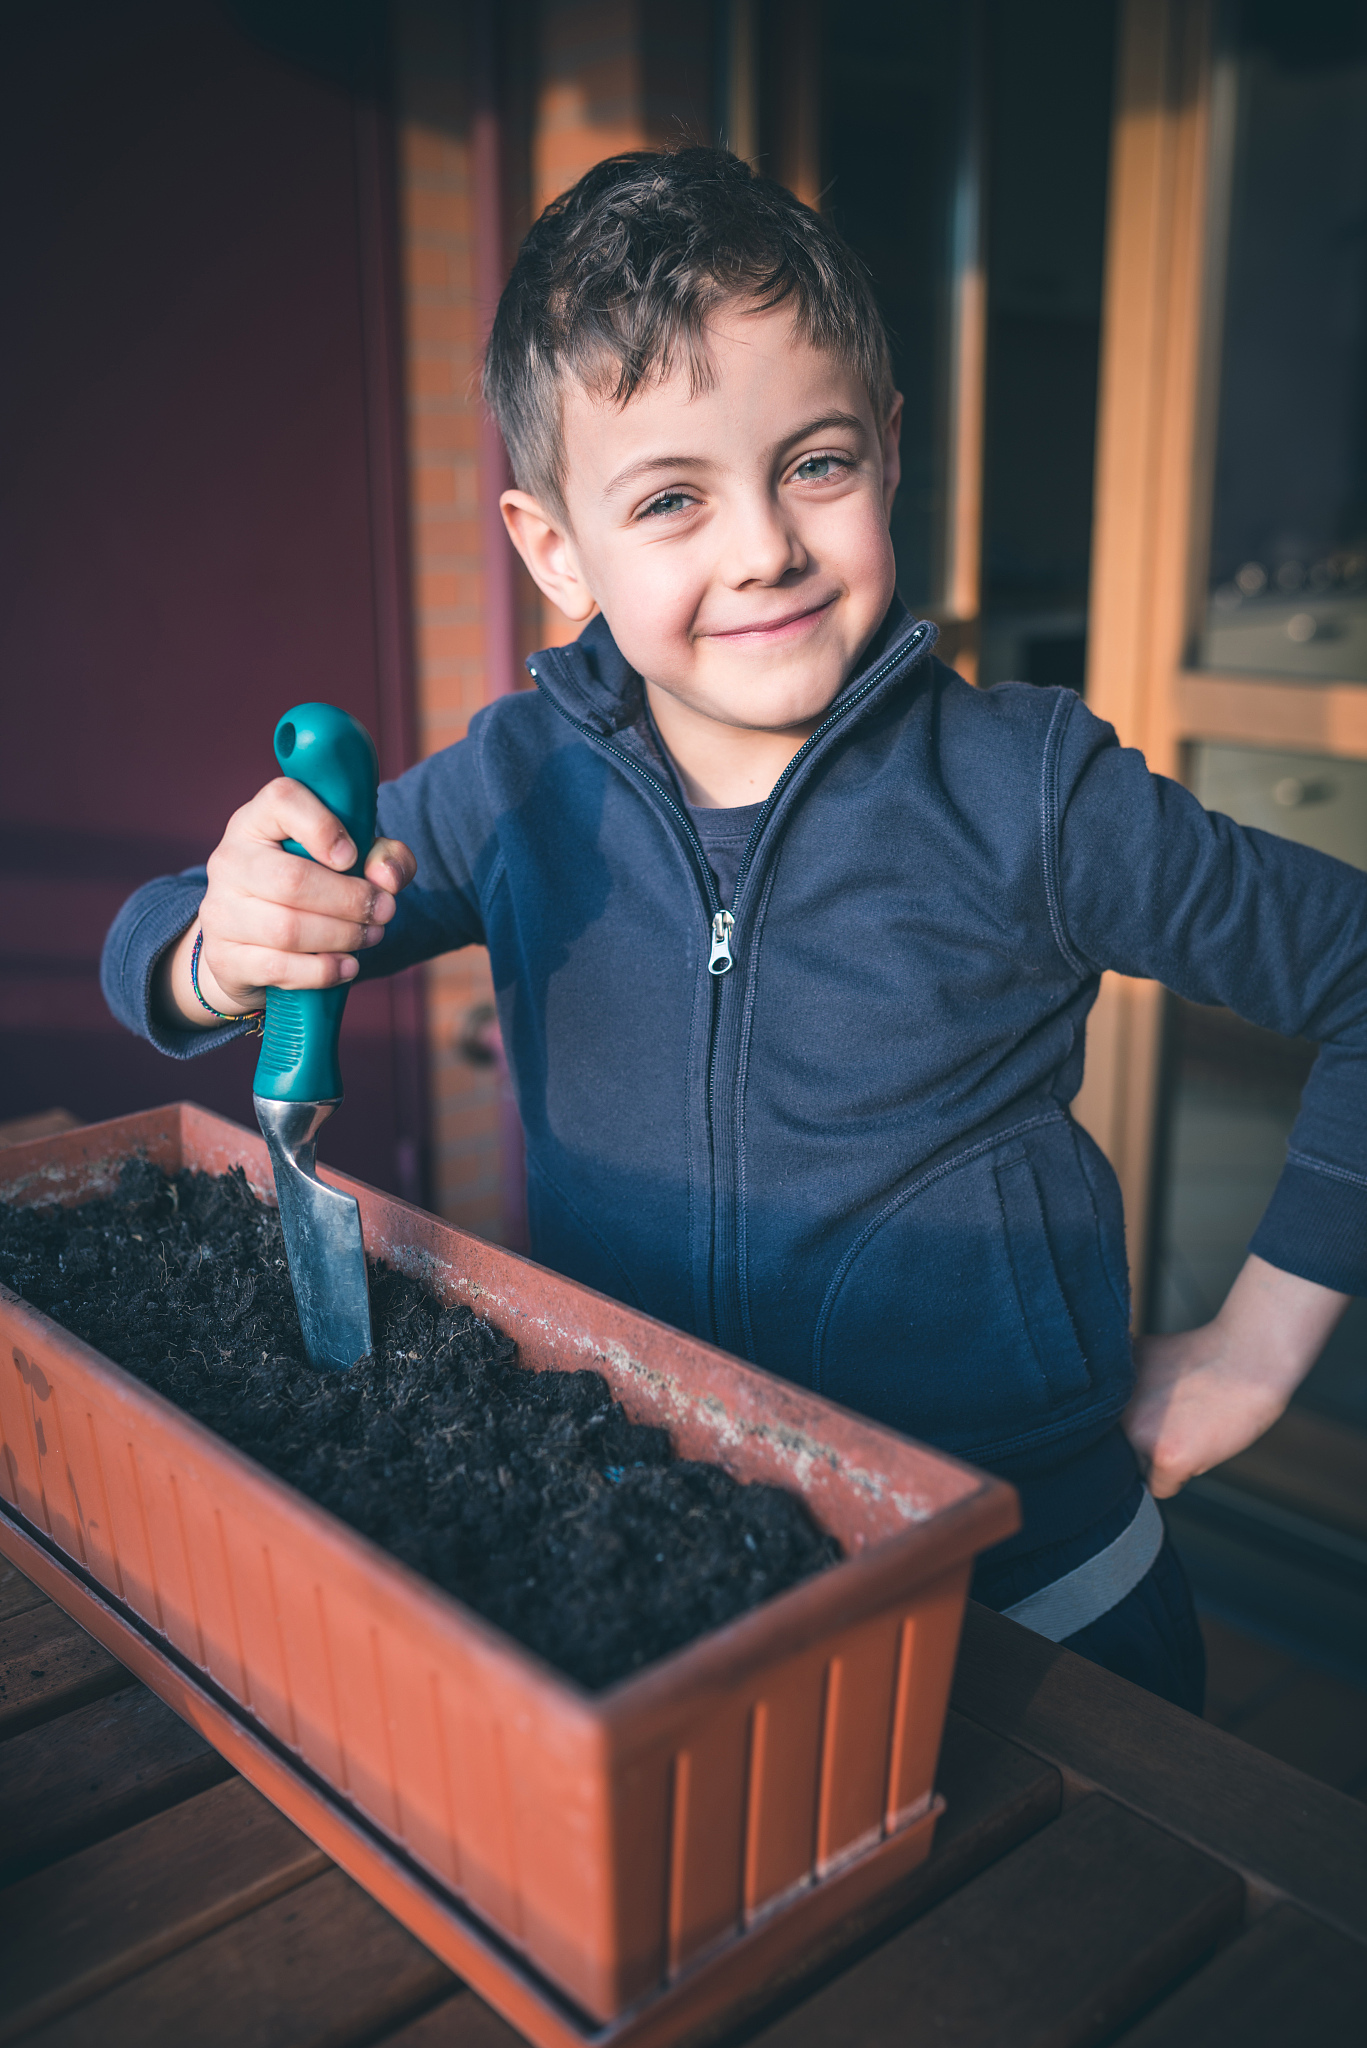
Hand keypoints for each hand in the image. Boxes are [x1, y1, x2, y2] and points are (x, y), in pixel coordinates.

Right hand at [155, 778, 415, 1028]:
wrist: (251, 948)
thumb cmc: (309, 889)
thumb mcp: (349, 861)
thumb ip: (383, 856)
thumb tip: (387, 877)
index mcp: (257, 821)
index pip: (282, 801)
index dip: (323, 826)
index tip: (352, 856)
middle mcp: (230, 860)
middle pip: (292, 879)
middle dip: (350, 900)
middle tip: (384, 911)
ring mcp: (221, 911)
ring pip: (287, 928)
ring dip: (342, 936)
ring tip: (370, 936)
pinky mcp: (226, 958)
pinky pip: (278, 968)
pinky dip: (323, 971)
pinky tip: (347, 966)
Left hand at [1124, 1254, 1347, 1496]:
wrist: (1246, 1357)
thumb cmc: (1202, 1358)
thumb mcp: (1142, 1358)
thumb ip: (1120, 1389)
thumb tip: (1106, 1420)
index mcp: (1104, 1389)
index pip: (1102, 1432)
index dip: (1131, 1426)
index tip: (1151, 1416)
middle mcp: (1114, 1412)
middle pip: (1121, 1452)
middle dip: (1145, 1443)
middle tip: (1177, 1420)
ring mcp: (1139, 1434)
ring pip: (1141, 1470)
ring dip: (1162, 1459)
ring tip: (1191, 1427)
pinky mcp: (1167, 1457)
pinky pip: (1160, 1488)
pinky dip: (1179, 1477)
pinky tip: (1198, 1445)